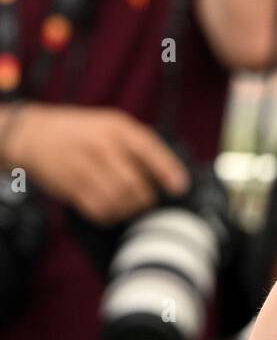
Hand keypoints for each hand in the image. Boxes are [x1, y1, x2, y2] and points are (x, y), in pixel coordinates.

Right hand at [7, 103, 190, 222]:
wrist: (34, 134)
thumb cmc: (81, 130)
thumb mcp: (111, 124)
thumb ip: (137, 143)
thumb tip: (169, 171)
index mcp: (116, 127)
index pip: (149, 149)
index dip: (168, 171)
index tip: (180, 187)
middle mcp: (101, 146)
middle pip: (134, 183)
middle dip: (146, 198)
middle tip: (148, 199)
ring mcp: (83, 167)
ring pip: (117, 200)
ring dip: (130, 209)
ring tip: (131, 205)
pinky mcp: (70, 187)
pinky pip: (98, 210)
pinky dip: (111, 215)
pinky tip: (113, 210)